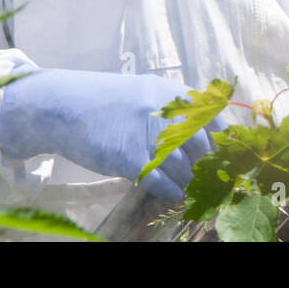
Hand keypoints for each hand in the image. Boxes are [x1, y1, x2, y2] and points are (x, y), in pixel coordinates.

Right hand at [0, 68, 224, 202]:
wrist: (63, 105)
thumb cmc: (107, 105)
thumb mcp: (145, 94)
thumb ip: (173, 110)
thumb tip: (204, 139)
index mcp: (170, 93)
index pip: (213, 118)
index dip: (222, 141)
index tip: (225, 157)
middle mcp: (162, 110)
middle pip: (201, 144)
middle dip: (206, 166)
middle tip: (207, 179)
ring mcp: (144, 133)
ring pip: (182, 165)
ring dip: (188, 181)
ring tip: (188, 187)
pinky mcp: (126, 155)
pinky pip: (159, 179)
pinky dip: (169, 190)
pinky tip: (171, 194)